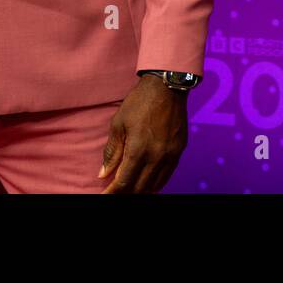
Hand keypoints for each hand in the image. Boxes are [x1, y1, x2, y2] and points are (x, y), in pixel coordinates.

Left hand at [98, 74, 189, 192]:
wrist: (167, 86)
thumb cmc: (139, 103)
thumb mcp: (118, 125)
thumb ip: (111, 152)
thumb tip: (103, 174)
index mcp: (138, 151)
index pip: (123, 183)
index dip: (112, 193)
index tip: (104, 196)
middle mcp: (156, 157)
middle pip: (139, 188)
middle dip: (125, 193)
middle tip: (115, 192)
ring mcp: (170, 155)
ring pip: (155, 185)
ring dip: (141, 190)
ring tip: (130, 190)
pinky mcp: (179, 150)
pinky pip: (168, 174)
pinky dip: (157, 183)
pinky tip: (148, 183)